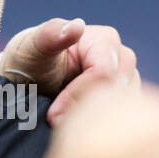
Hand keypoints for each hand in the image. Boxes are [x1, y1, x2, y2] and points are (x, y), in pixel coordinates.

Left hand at [0, 18, 139, 125]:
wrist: (29, 81)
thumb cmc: (31, 59)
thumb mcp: (33, 46)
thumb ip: (51, 35)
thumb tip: (76, 26)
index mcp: (106, 40)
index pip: (103, 75)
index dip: (77, 97)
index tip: (52, 115)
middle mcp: (124, 60)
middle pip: (116, 94)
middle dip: (85, 111)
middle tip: (56, 123)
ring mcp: (129, 82)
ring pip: (121, 111)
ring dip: (92, 123)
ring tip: (64, 126)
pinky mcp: (126, 104)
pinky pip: (121, 123)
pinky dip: (99, 130)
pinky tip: (77, 131)